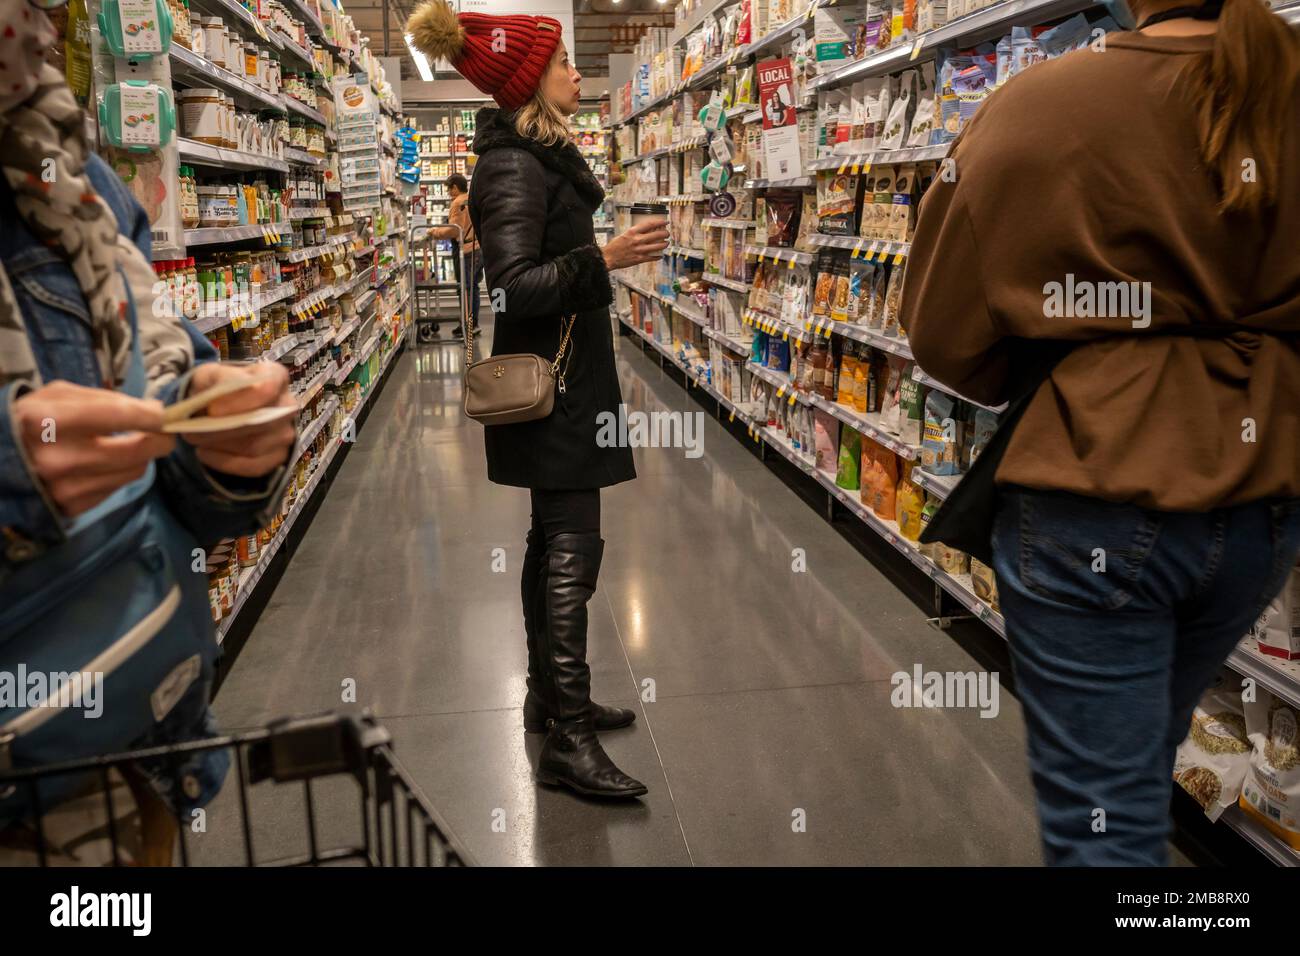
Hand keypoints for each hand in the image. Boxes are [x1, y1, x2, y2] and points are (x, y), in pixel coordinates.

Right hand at [12, 381, 174, 517]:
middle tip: (163, 431)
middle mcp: (59, 458)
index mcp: (49, 420)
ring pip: (134, 471)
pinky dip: (120, 472)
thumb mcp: (56, 396)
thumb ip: (104, 399)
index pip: (118, 415)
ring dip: (141, 456)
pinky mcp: (72, 507)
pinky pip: (117, 487)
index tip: (165, 414)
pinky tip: (104, 463)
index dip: (152, 415)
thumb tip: (152, 410)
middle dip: (160, 439)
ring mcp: (65, 487)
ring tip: (126, 444)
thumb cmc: (30, 421)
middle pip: (136, 451)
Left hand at [183, 363, 296, 477]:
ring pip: (255, 446)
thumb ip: (215, 382)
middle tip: (193, 431)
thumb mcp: (210, 375)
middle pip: (261, 422)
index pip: (267, 388)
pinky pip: (255, 466)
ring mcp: (286, 432)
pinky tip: (206, 454)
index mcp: (274, 376)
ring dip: (220, 446)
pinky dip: (226, 462)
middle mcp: (287, 405)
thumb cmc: (217, 388)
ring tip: (196, 440)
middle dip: (224, 429)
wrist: (220, 408)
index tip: (212, 410)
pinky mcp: (279, 456)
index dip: (240, 401)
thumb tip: (216, 404)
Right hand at [602, 219, 670, 270]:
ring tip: (666, 243)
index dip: (660, 222)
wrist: (608, 257)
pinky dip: (658, 256)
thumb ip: (634, 233)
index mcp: (632, 232)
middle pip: (657, 234)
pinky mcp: (639, 259)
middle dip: (665, 233)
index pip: (650, 224)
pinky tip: (660, 255)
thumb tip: (644, 231)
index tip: (665, 221)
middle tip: (667, 233)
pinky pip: (652, 257)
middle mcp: (637, 240)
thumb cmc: (614, 246)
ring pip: (657, 246)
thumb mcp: (624, 235)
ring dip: (664, 244)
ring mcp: (639, 250)